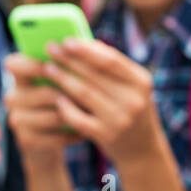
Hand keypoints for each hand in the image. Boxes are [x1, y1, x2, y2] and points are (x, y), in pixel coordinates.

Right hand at [4, 52, 84, 170]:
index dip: (33, 64)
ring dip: (77, 115)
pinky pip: (56, 136)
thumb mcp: (61, 81)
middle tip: (94, 93)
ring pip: (55, 115)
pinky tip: (86, 131)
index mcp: (19, 76)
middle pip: (45, 92)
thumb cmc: (62, 101)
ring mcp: (18, 120)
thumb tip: (88, 47)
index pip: (13, 64)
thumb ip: (68, 64)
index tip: (54, 62)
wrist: (48, 142)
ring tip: (96, 113)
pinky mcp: (27, 140)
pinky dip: (74, 133)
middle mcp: (13, 97)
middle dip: (72, 94)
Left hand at [38, 38, 162, 164]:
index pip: (110, 60)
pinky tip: (56, 97)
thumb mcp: (134, 88)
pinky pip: (78, 117)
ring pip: (83, 93)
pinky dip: (65, 106)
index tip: (66, 40)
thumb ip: (115, 68)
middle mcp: (133, 100)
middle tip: (50, 49)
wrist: (143, 150)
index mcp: (141, 82)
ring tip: (47, 69)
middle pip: (93, 74)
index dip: (86, 49)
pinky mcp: (106, 136)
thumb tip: (85, 44)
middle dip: (68, 60)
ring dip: (62, 78)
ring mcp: (120, 119)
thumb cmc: (132, 110)